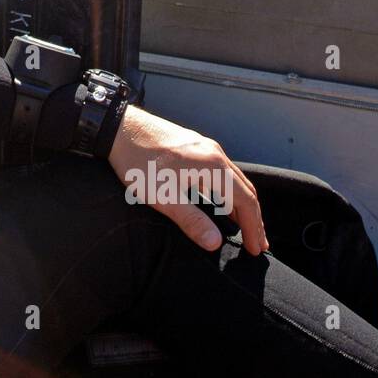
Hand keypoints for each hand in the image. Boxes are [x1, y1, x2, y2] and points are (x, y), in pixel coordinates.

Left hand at [105, 105, 268, 254]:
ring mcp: (204, 147)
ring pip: (234, 179)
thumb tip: (215, 242)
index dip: (253, 227)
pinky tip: (221, 200)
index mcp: (213, 166)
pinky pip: (221, 171)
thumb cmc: (138, 162)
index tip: (255, 250)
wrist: (119, 127)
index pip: (245, 201)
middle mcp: (214, 154)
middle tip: (258, 243)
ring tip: (244, 225)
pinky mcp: (193, 145)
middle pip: (245, 189)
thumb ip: (190, 219)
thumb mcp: (162, 196)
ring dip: (241, 204)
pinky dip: (228, 190)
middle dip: (254, 218)